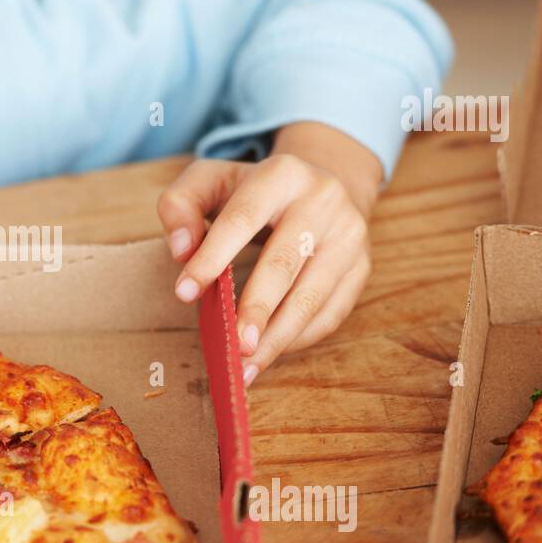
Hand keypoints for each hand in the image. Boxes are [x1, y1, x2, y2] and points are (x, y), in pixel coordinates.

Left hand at [156, 123, 379, 384]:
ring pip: (312, 295)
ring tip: (246, 367)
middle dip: (256, 308)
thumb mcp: (212, 181)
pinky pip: (331, 312)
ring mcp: (349, 236)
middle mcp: (323, 201)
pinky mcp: (361, 267)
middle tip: (232, 345)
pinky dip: (299, 339)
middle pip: (284, 262)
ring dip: (277, 337)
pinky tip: (270, 353)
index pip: (242, 219)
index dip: (212, 257)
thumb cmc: (254, 191)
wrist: (323, 185)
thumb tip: (180, 251)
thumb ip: (181, 205)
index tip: (184, 293)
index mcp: (282, 174)